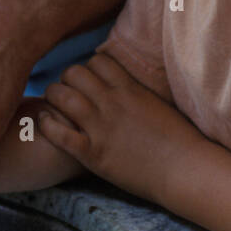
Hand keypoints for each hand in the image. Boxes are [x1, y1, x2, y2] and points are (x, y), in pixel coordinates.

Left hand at [39, 52, 181, 206]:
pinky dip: (46, 124)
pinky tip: (44, 122)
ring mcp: (101, 128)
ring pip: (61, 97)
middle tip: (66, 91)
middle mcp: (112, 103)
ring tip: (52, 103)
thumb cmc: (180, 139)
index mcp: (130, 88)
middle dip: (66, 79)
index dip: (88, 68)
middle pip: (74, 73)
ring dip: (52, 97)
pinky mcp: (93, 154)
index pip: (97, 61)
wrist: (186, 169)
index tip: (86, 80)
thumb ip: (138, 91)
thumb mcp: (158, 104)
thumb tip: (128, 84)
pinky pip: (58, 133)